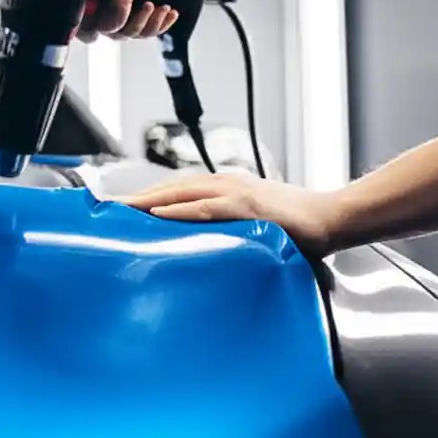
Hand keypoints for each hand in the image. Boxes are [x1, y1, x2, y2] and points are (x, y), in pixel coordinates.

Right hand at [79, 0, 216, 42]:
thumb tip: (110, 27)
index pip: (80, 2)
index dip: (88, 20)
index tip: (102, 28)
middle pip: (103, 21)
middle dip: (127, 24)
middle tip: (144, 9)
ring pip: (125, 28)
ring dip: (145, 24)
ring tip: (160, 8)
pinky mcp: (144, 1)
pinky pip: (143, 26)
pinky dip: (157, 24)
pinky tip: (168, 10)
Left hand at [116, 174, 343, 258]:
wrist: (332, 219)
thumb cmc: (296, 227)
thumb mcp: (253, 226)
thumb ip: (226, 232)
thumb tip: (199, 252)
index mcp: (225, 189)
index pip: (176, 191)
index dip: (145, 198)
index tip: (117, 210)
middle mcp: (226, 185)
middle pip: (170, 188)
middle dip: (137, 198)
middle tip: (105, 209)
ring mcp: (236, 193)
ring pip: (181, 193)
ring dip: (149, 200)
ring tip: (120, 210)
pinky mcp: (248, 207)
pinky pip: (206, 208)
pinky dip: (179, 210)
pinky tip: (157, 214)